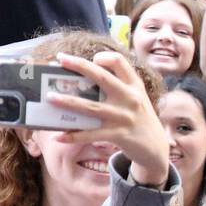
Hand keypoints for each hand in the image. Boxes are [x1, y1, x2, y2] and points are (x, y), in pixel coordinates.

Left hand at [52, 52, 168, 184]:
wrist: (156, 148)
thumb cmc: (138, 118)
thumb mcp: (134, 99)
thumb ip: (116, 87)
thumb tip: (79, 83)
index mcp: (134, 86)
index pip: (120, 62)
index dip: (104, 57)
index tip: (91, 59)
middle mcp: (131, 98)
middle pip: (103, 77)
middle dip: (80, 66)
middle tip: (61, 59)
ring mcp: (124, 117)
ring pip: (91, 107)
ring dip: (68, 101)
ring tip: (50, 97)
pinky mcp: (119, 135)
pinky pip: (91, 134)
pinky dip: (74, 135)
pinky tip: (59, 136)